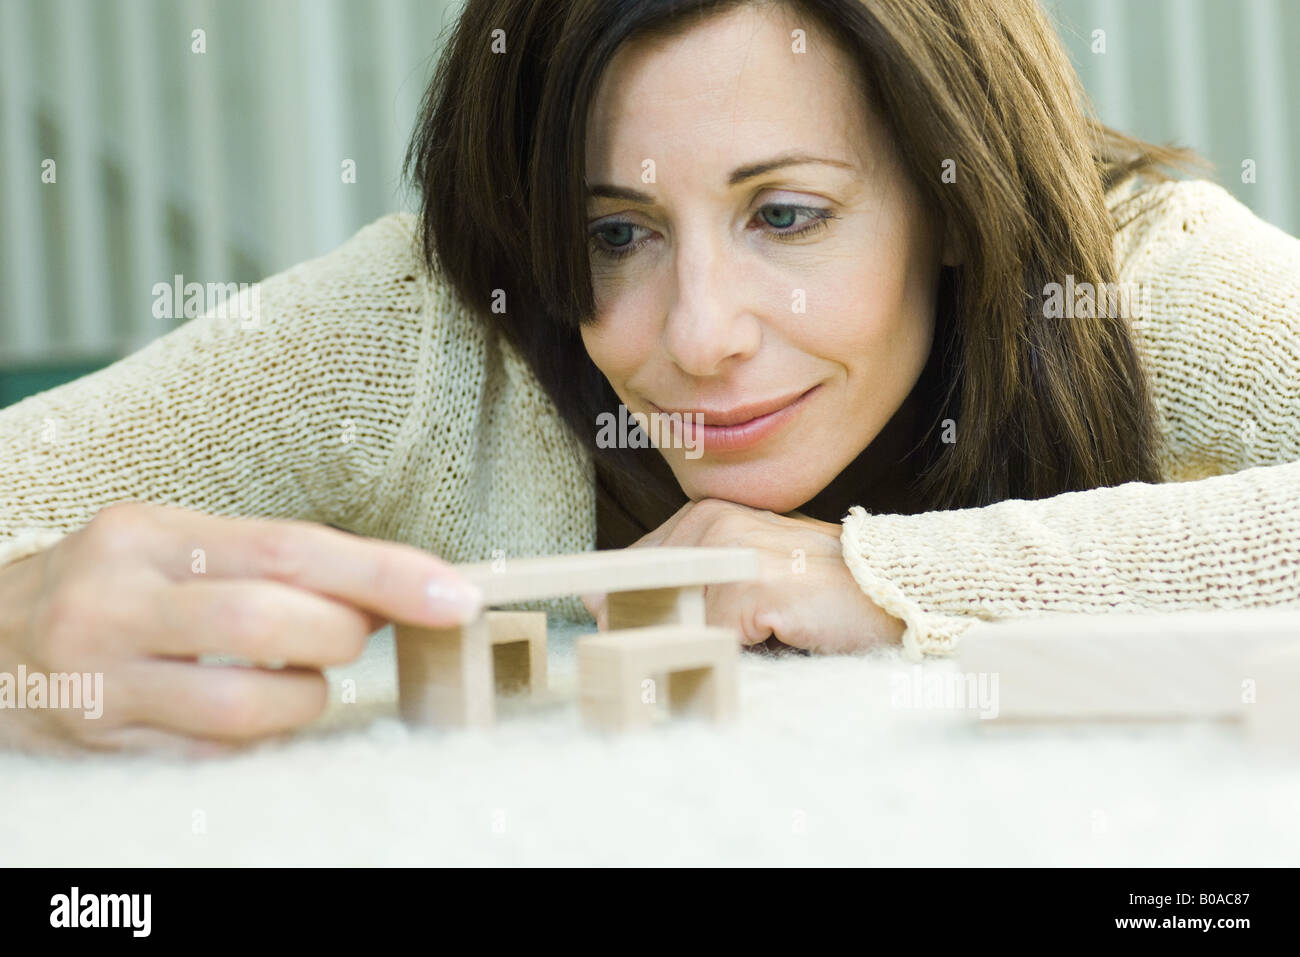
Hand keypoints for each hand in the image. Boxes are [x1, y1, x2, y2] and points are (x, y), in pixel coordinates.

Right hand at [0, 501, 482, 755]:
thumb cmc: (109, 587)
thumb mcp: (173, 546)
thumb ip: (270, 560)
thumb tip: (392, 589)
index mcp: (145, 534)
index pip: (289, 548)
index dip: (383, 573)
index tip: (454, 593)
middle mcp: (114, 602)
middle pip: (271, 622)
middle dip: (342, 635)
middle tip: (349, 636)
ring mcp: (102, 682)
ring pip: (248, 704)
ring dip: (307, 697)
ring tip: (299, 678)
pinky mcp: (104, 747)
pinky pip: (217, 754)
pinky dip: (264, 736)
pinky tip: (257, 712)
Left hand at [581, 498, 903, 652]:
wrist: (895, 590)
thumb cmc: (819, 591)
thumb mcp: (743, 578)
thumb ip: (682, 586)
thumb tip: (602, 608)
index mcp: (701, 516)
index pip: (626, 572)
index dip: (631, 615)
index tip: (640, 640)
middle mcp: (709, 521)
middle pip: (638, 600)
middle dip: (657, 637)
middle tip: (719, 646)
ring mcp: (730, 550)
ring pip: (672, 625)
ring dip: (702, 649)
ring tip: (754, 639)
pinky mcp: (752, 585)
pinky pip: (712, 641)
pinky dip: (733, 656)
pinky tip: (773, 639)